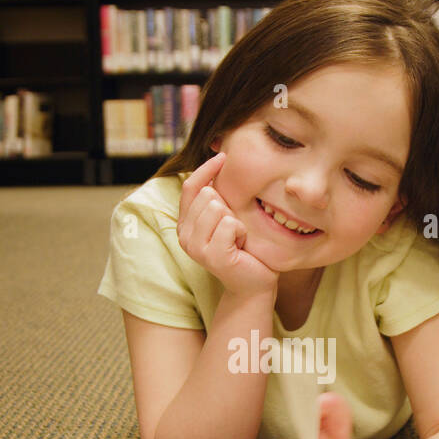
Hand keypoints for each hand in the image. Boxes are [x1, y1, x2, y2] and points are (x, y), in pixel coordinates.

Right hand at [177, 152, 278, 298]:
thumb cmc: (243, 248)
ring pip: (217, 207)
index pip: (190, 187)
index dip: (206, 169)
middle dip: (228, 206)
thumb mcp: (226, 217)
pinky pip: (229, 224)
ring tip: (237, 238)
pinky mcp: (212, 255)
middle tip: (234, 229)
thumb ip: (215, 196)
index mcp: (185, 224)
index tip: (223, 155)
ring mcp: (196, 247)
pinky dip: (241, 232)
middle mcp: (184, 236)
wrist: (253, 282)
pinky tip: (240, 246)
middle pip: (207, 195)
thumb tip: (218, 156)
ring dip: (235, 220)